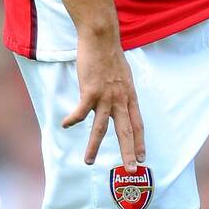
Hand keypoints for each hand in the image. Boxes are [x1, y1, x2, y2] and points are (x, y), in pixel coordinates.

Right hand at [62, 29, 145, 166]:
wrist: (101, 39)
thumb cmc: (110, 56)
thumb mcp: (123, 76)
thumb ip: (121, 92)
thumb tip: (118, 102)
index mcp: (130, 97)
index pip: (138, 124)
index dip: (140, 141)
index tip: (142, 157)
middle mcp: (120, 99)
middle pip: (126, 131)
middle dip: (128, 152)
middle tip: (132, 169)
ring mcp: (106, 96)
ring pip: (101, 128)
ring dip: (94, 146)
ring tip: (89, 161)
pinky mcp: (90, 91)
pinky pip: (81, 111)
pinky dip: (72, 119)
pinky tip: (65, 125)